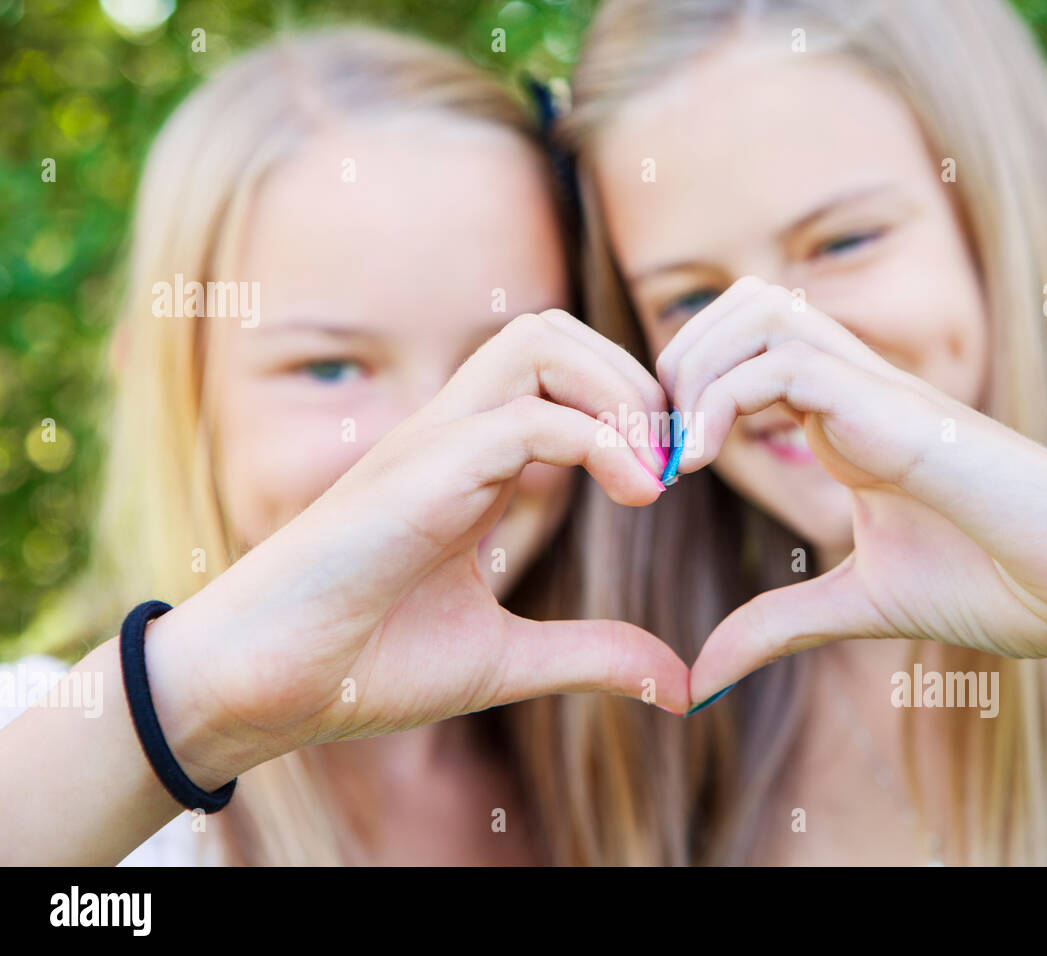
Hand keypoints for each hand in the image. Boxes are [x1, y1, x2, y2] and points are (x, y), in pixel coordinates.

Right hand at [150, 310, 689, 782]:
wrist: (263, 691)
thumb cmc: (363, 666)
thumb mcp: (505, 660)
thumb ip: (591, 656)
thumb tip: (679, 685)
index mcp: (466, 461)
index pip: (556, 370)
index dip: (630, 404)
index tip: (673, 476)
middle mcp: (449, 434)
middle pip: (550, 329)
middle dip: (632, 377)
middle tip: (673, 459)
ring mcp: (431, 445)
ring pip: (537, 341)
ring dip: (617, 391)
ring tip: (653, 472)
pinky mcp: (420, 477)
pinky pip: (528, 421)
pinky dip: (600, 443)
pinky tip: (637, 494)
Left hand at [656, 278, 1046, 702]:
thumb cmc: (1002, 582)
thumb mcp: (862, 605)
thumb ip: (779, 623)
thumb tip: (702, 677)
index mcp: (848, 418)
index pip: (748, 347)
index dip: (687, 387)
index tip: (658, 466)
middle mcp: (861, 387)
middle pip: (746, 302)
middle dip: (679, 360)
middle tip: (656, 446)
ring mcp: (884, 392)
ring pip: (762, 310)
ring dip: (696, 369)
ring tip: (676, 453)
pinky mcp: (903, 415)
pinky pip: (790, 365)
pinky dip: (724, 401)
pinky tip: (702, 463)